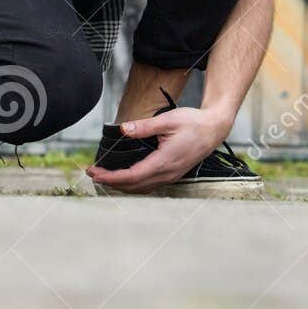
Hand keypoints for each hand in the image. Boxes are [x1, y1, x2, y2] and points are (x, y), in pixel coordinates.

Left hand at [85, 106, 227, 193]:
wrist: (214, 129)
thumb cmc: (193, 122)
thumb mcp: (168, 120)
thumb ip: (144, 126)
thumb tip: (123, 129)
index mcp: (164, 161)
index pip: (131, 176)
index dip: (111, 177)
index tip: (95, 172)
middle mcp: (167, 173)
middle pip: (134, 186)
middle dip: (111, 182)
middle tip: (93, 174)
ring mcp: (171, 176)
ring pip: (142, 188)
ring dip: (121, 185)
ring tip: (104, 178)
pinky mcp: (173, 175)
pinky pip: (150, 186)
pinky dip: (134, 185)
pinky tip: (126, 179)